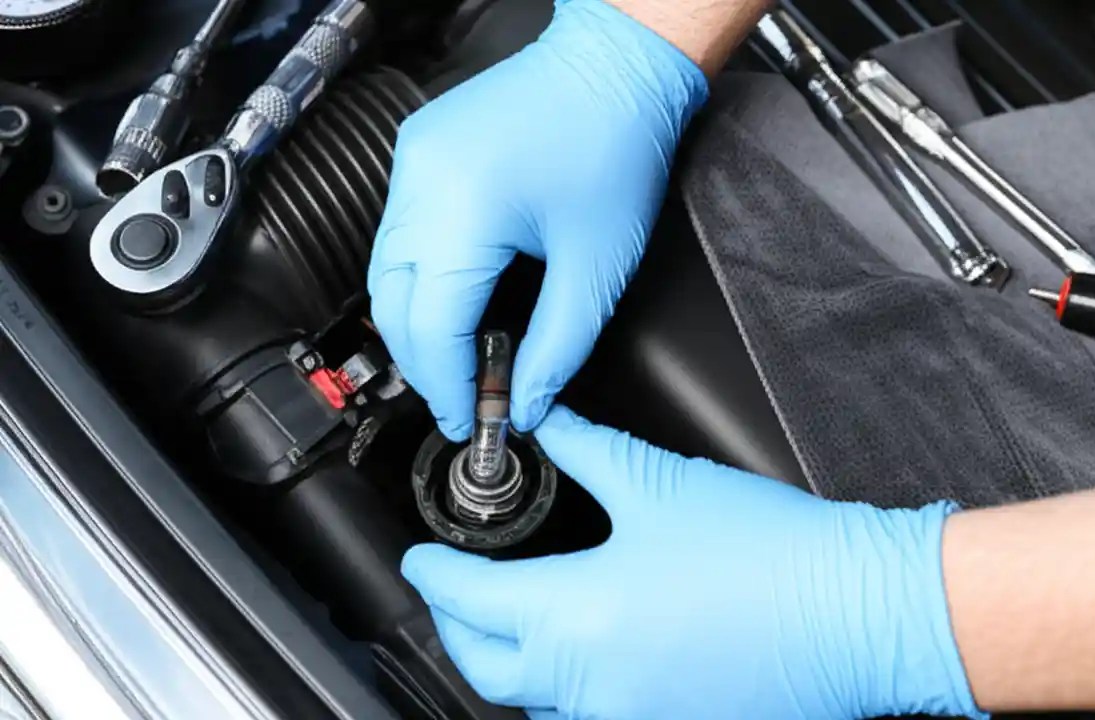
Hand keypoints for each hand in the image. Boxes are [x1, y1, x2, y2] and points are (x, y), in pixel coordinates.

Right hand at [368, 0, 707, 440]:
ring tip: (461, 361)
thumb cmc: (616, 144)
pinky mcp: (419, 153)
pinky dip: (421, 277)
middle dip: (424, 363)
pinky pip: (401, 233)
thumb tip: (528, 401)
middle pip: (393, 303)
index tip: (468, 420)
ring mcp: (413, 163)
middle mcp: (421, 183)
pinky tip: (456, 302)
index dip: (448, 384)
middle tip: (462, 400)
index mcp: (463, 208)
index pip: (432, 325)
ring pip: (388, 270)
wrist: (617, 65)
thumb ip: (558, 348)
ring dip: (418, 322)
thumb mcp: (597, 267)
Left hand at [401, 406, 986, 719]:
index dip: (435, 574)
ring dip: (513, 662)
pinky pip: (589, 717)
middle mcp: (592, 685)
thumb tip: (551, 425)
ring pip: (535, 702)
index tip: (424, 560)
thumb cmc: (774, 555)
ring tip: (517, 619)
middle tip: (456, 589)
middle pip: (487, 666)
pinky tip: (588, 653)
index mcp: (578, 619)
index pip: (469, 600)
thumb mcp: (660, 482)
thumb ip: (588, 450)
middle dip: (458, 625)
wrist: (858, 611)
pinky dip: (569, 690)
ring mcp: (629, 719)